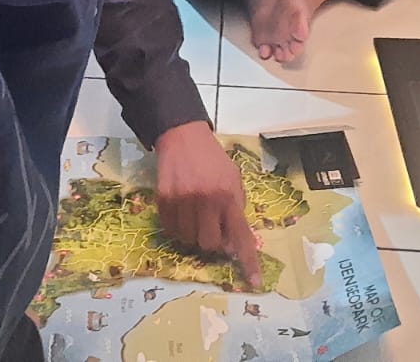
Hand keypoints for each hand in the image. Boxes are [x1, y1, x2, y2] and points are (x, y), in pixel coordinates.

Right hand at [153, 121, 261, 287]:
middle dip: (212, 242)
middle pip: (210, 245)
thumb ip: (236, 206)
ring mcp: (183, 201)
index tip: (254, 283)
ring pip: (188, 240)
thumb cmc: (213, 160)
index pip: (242, 236)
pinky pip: (170, 230)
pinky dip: (177, 228)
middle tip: (211, 229)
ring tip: (194, 216)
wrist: (183, 137)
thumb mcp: (234, 178)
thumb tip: (234, 239)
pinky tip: (181, 212)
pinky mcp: (164, 200)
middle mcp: (207, 200)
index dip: (248, 261)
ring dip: (193, 235)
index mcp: (229, 196)